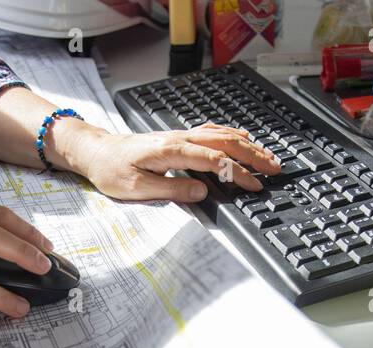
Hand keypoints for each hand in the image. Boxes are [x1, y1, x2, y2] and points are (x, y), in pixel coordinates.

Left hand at [64, 122, 282, 201]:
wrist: (96, 152)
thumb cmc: (111, 171)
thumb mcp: (137, 188)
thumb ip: (171, 189)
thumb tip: (202, 190)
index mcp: (171, 150)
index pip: (214, 161)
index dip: (237, 173)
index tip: (255, 185)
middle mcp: (179, 138)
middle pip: (225, 143)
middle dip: (253, 156)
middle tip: (275, 168)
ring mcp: (180, 135)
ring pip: (221, 135)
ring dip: (247, 145)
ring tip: (268, 156)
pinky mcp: (179, 137)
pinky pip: (212, 131)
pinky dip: (232, 135)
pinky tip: (243, 139)